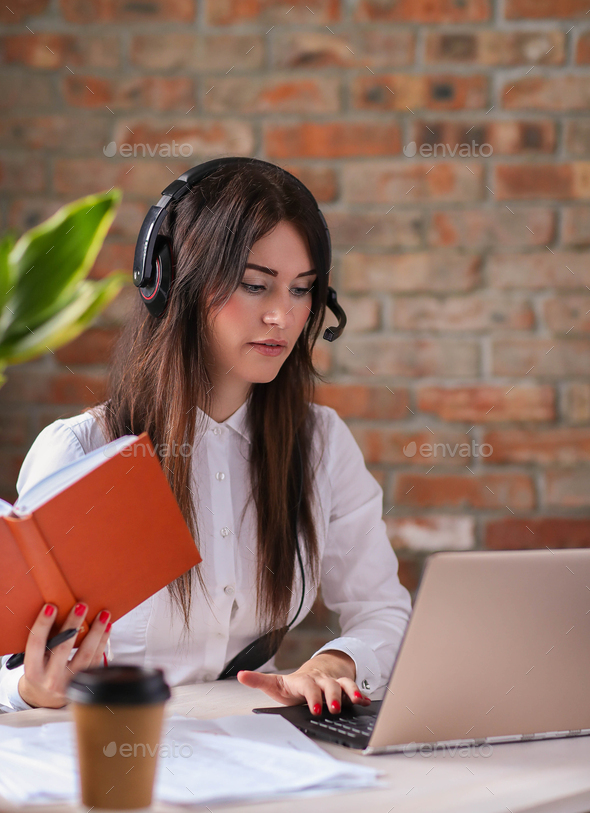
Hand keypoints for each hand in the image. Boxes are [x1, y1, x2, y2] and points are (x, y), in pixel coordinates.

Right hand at [18, 602, 111, 709]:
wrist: (45, 698)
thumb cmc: (40, 671)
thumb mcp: (35, 660)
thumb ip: (43, 643)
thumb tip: (57, 610)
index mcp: (33, 671)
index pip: (36, 644)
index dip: (43, 625)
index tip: (51, 606)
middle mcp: (50, 679)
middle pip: (63, 648)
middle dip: (73, 624)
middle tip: (81, 605)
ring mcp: (69, 683)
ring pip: (86, 654)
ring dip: (96, 631)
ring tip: (103, 614)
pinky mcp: (85, 683)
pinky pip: (96, 659)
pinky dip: (103, 641)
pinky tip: (107, 627)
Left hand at [237, 651, 371, 714]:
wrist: (315, 672)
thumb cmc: (294, 684)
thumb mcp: (276, 683)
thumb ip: (259, 681)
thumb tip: (240, 675)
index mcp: (302, 681)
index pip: (307, 686)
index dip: (312, 696)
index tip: (315, 709)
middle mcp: (320, 679)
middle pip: (328, 684)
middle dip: (331, 696)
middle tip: (333, 709)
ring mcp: (333, 681)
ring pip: (344, 684)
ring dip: (350, 692)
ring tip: (355, 702)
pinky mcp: (344, 685)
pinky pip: (354, 687)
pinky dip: (361, 694)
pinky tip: (366, 701)